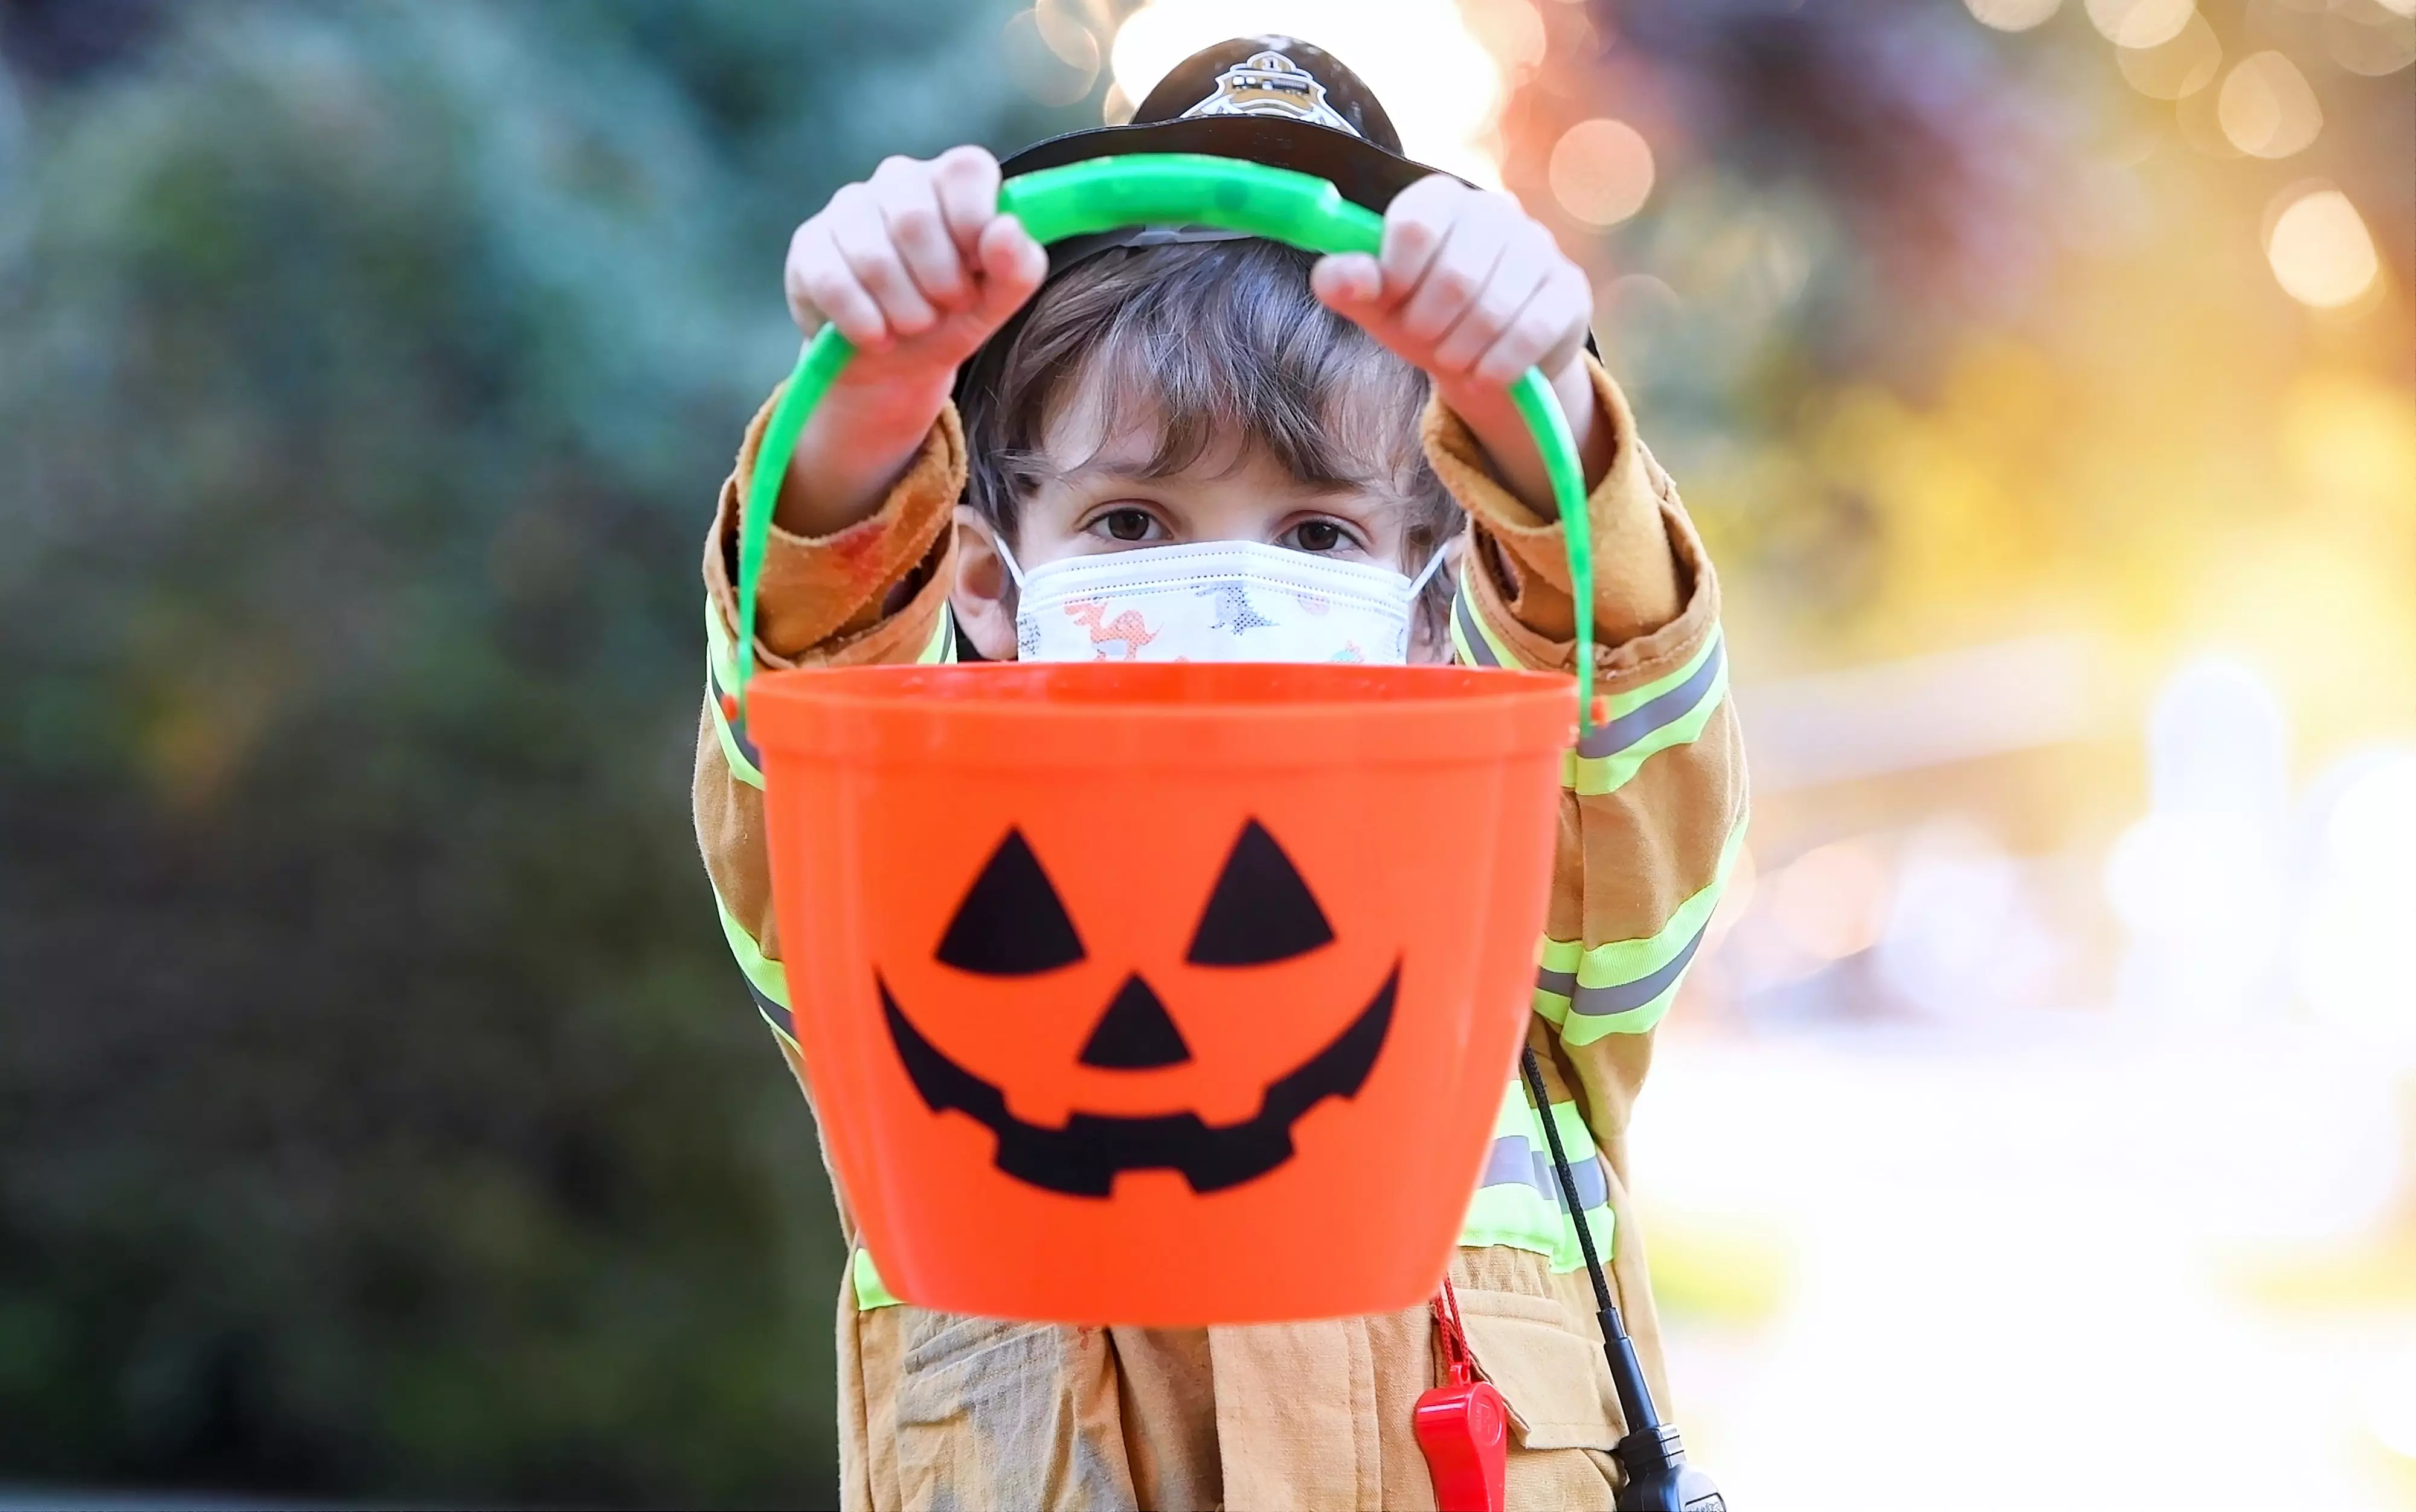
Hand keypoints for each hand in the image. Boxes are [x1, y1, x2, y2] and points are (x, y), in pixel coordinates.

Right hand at [778, 147, 1047, 533]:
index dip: (976, 225)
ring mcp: (848, 207)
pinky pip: (833, 282)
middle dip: (940, 282)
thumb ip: (1017, 268)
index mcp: (951, 180)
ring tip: (913, 325)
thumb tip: (1008, 229)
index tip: (978, 271)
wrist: (896, 362)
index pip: (967, 169)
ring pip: (872, 257)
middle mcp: (898, 180)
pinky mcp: (809, 243)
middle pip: (915, 218)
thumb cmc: (952, 316)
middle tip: (948, 307)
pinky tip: (876, 337)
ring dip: (904, 310)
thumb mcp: (996, 302)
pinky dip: (863, 323)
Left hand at [1311, 176, 1608, 512]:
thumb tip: (1339, 276)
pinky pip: (1533, 331)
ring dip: (1461, 350)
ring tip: (1451, 357)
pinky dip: (1499, 365)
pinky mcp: (1568, 289)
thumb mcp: (1377, 304)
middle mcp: (1495, 208)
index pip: (1416, 224)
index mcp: (1441, 198)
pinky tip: (1485, 373)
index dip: (1397, 277)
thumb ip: (1348, 286)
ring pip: (1495, 309)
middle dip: (1428, 325)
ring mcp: (1539, 246)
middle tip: (1422, 338)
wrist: (1484, 354)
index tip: (1392, 303)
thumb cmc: (1423, 316)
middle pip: (1456, 274)